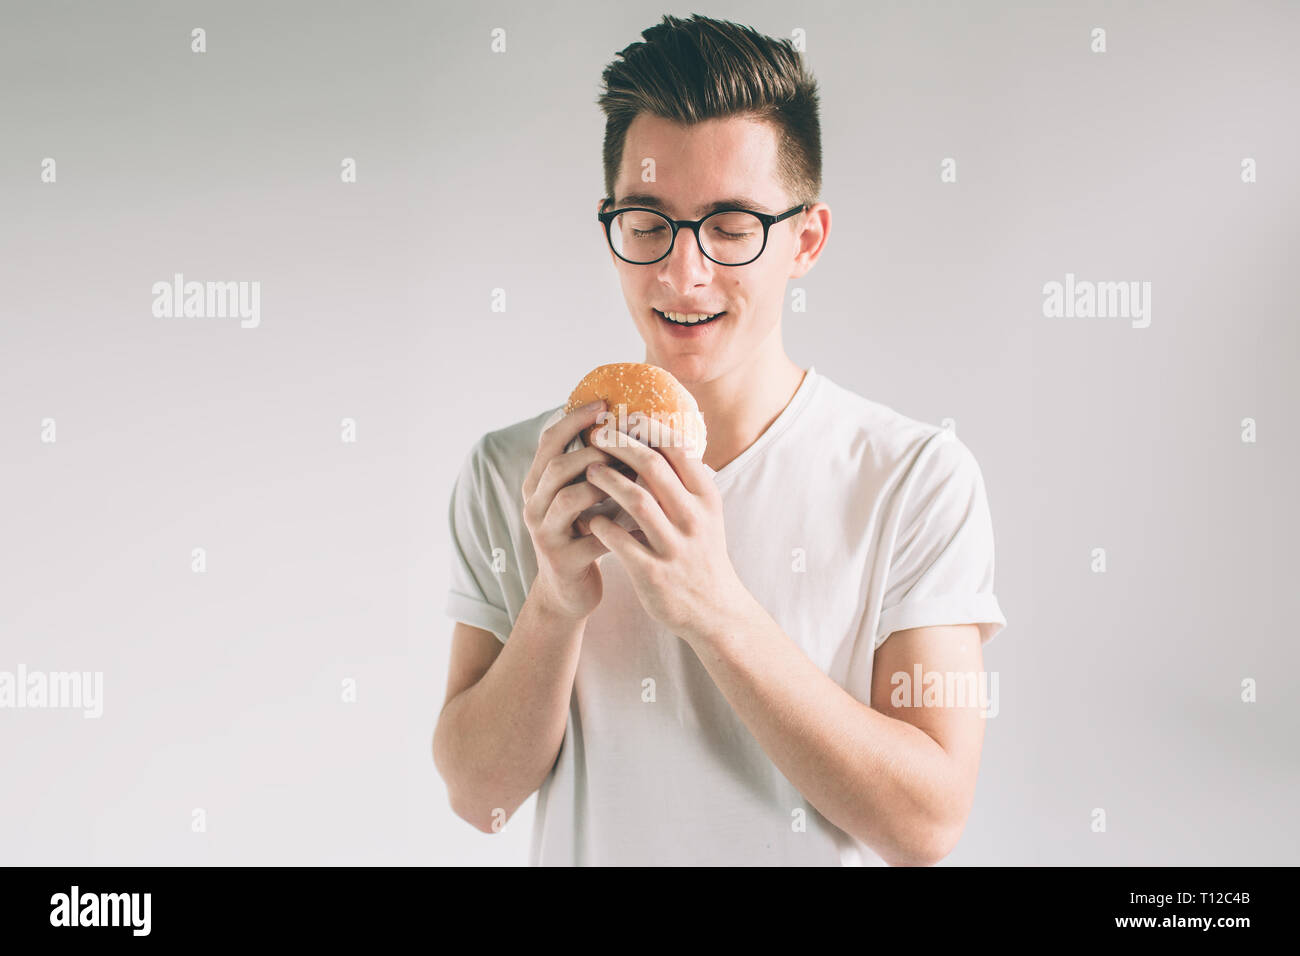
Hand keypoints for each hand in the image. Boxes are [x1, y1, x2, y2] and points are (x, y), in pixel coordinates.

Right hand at [520, 400, 616, 620]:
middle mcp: (534, 505)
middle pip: (558, 466)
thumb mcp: (582, 497)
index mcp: (538, 484)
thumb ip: (594, 467)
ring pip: (569, 499)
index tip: (604, 402)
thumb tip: (629, 425)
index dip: (575, 419)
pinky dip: (622, 526)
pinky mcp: (563, 561)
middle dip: (595, 450)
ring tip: (636, 476)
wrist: (569, 592)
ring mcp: (545, 534)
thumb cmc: (585, 534)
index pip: (548, 441)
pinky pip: (594, 538)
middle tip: (628, 441)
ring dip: (605, 484)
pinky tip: (646, 520)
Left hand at [582, 413, 753, 643]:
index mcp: (706, 498)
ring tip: (588, 470)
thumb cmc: (702, 555)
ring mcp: (674, 546)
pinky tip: (589, 518)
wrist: (714, 611)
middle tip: (597, 436)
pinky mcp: (654, 573)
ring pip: (636, 500)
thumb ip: (687, 481)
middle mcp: (693, 518)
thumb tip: (664, 439)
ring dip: (607, 480)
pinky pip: (620, 541)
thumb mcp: (706, 514)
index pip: (678, 449)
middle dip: (621, 446)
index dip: (648, 429)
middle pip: (653, 467)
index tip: (624, 417)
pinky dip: (601, 524)